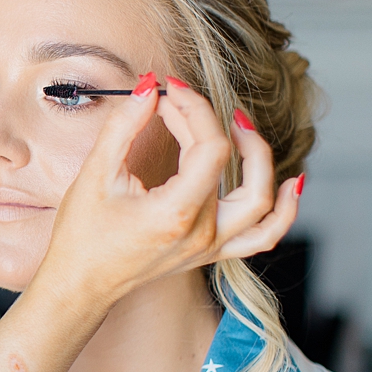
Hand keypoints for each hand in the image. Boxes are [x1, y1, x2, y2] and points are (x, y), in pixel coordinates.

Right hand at [35, 74, 300, 310]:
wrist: (81, 283)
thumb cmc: (82, 234)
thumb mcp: (96, 174)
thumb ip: (124, 127)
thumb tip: (148, 89)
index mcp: (176, 213)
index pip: (211, 147)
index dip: (194, 108)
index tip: (169, 90)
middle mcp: (202, 233)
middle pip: (237, 166)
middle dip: (215, 123)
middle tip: (187, 102)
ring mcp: (212, 246)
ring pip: (263, 202)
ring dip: (260, 160)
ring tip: (241, 128)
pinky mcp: (212, 251)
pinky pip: (264, 234)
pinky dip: (283, 209)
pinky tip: (291, 184)